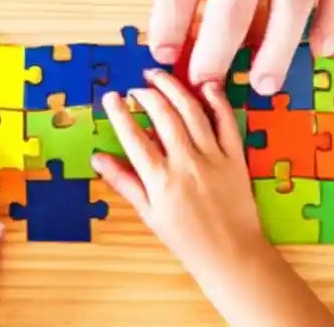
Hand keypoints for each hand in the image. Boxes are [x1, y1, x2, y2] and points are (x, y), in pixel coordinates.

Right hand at [95, 70, 333, 326]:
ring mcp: (213, 158)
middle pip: (163, 116)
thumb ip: (124, 182)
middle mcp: (186, 164)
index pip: (133, 137)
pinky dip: (216, 100)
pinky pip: (226, 121)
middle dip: (146, 94)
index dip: (119, 113)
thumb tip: (98, 158)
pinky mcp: (235, 157)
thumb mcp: (149, 214)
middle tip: (136, 87)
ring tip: (160, 78)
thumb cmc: (187, 239)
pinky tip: (205, 86)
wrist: (231, 254)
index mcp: (160, 180)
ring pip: (192, 111)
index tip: (111, 97)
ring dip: (174, 89)